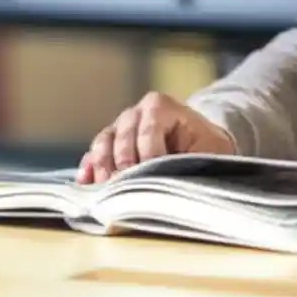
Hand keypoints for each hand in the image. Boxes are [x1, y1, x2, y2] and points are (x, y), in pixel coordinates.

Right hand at [76, 92, 235, 183]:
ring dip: (103, 167)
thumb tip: (174, 181)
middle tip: (126, 189)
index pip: (148, 130)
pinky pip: (93, 154)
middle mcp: (136, 112)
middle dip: (123, 165)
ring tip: (106, 190)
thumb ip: (194, 159)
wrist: (199, 145)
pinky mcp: (109, 144)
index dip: (150, 157)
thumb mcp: (210, 150)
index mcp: (161, 106)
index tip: (154, 178)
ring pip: (103, 143)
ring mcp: (119, 127)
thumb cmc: (207, 147)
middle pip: (122, 137)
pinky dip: (89, 168)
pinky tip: (87, 183)